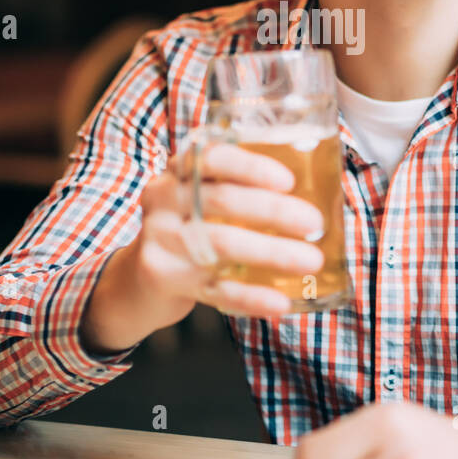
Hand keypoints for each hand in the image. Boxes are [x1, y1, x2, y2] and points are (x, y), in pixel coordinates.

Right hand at [81, 140, 325, 353]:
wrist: (137, 278)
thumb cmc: (190, 227)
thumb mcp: (200, 198)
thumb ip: (239, 188)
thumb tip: (320, 189)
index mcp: (177, 171)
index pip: (211, 157)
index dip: (250, 166)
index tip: (288, 179)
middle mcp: (163, 200)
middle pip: (221, 200)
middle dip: (274, 210)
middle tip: (314, 221)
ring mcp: (161, 242)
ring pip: (222, 245)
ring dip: (273, 253)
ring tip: (311, 260)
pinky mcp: (164, 280)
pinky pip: (215, 290)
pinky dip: (252, 297)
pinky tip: (281, 302)